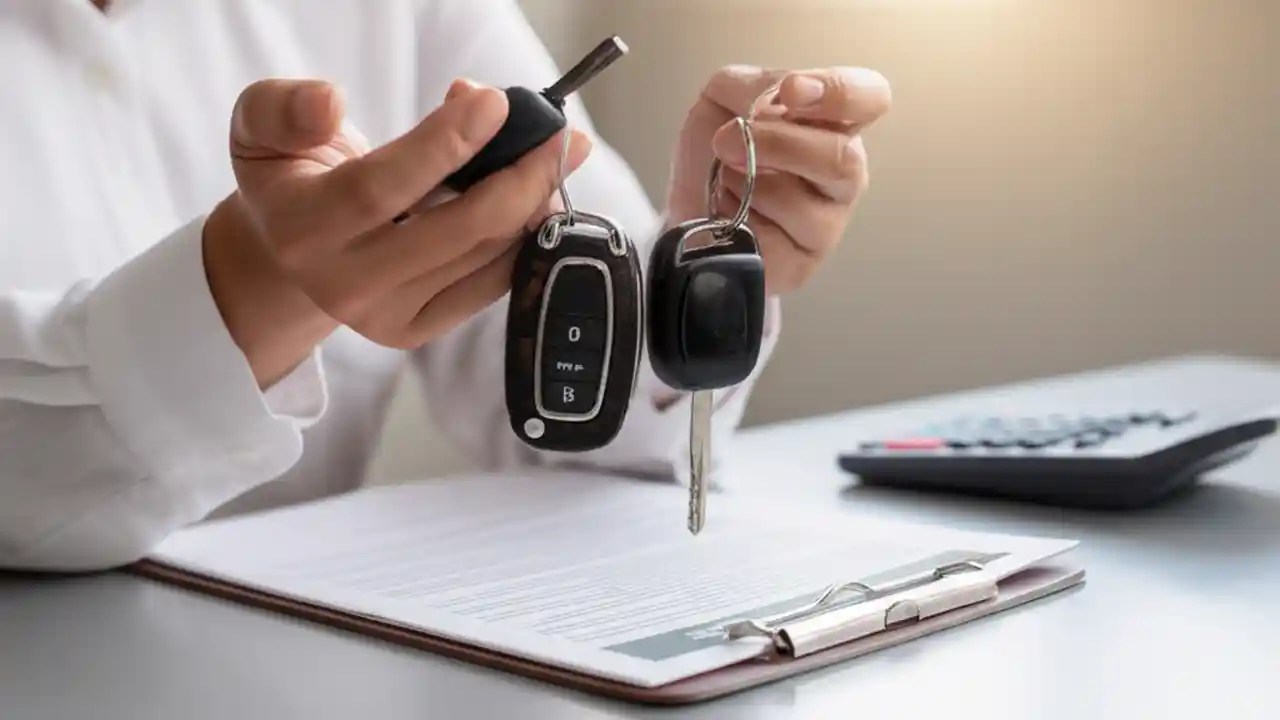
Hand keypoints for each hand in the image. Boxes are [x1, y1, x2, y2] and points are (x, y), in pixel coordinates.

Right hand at [203, 78, 590, 385]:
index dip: (444, 144)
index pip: (382, 188)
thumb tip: (331, 101)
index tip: (493, 102)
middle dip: (518, 178)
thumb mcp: (262, 126)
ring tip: (555, 155)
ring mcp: (385, 317)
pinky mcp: (419, 331)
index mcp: (301, 228)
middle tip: (555, 133)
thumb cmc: (290, 175)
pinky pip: (492, 284)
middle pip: (456, 230)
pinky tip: (539, 198)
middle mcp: (343, 284)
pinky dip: (526, 238)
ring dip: (535, 203)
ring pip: (485, 257)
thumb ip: (286, 107)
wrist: (288, 252)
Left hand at [665, 66, 890, 294]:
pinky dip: (736, 216)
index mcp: (833, 123)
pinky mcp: (801, 262)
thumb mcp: (723, 100)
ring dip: (748, 182)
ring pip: (801, 203)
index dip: (838, 93)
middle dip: (779, 144)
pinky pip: (771, 238)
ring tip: (725, 177)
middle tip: (726, 141)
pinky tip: (727, 212)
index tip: (791, 93)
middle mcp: (843, 172)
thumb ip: (749, 85)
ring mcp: (829, 222)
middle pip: (842, 158)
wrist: (687, 210)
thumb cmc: (717, 154)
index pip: (871, 98)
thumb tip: (773, 99)